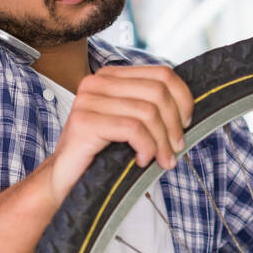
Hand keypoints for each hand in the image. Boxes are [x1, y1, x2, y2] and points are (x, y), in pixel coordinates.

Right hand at [45, 63, 193, 208]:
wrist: (66, 178)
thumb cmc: (101, 154)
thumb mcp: (129, 124)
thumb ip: (150, 109)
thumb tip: (187, 112)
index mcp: (112, 76)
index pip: (161, 73)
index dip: (182, 99)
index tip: (185, 125)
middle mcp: (98, 82)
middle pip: (157, 92)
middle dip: (174, 124)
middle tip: (176, 149)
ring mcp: (89, 100)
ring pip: (147, 112)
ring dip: (162, 142)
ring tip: (163, 160)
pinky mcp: (85, 121)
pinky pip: (132, 129)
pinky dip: (146, 147)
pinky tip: (142, 161)